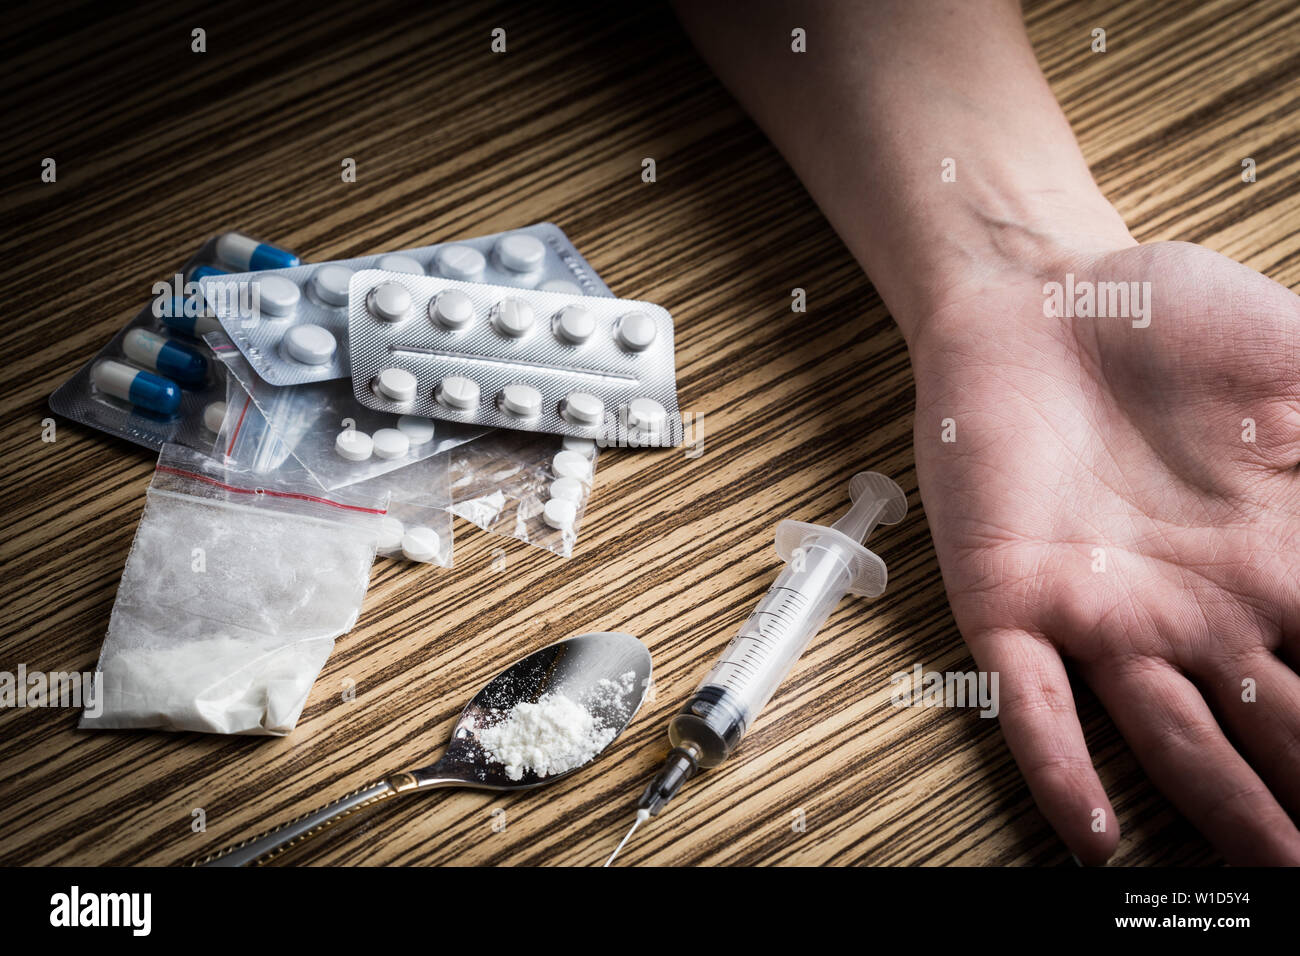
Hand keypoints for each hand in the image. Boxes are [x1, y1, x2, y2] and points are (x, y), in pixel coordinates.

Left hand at [910, 237, 1299, 863]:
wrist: (1037, 302)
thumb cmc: (1175, 327)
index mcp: (1283, 562)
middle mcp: (1201, 613)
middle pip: (1278, 728)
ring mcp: (1104, 616)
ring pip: (1171, 737)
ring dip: (1223, 809)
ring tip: (1274, 871)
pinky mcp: (1010, 603)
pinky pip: (1030, 700)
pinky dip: (1060, 766)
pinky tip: (1096, 834)